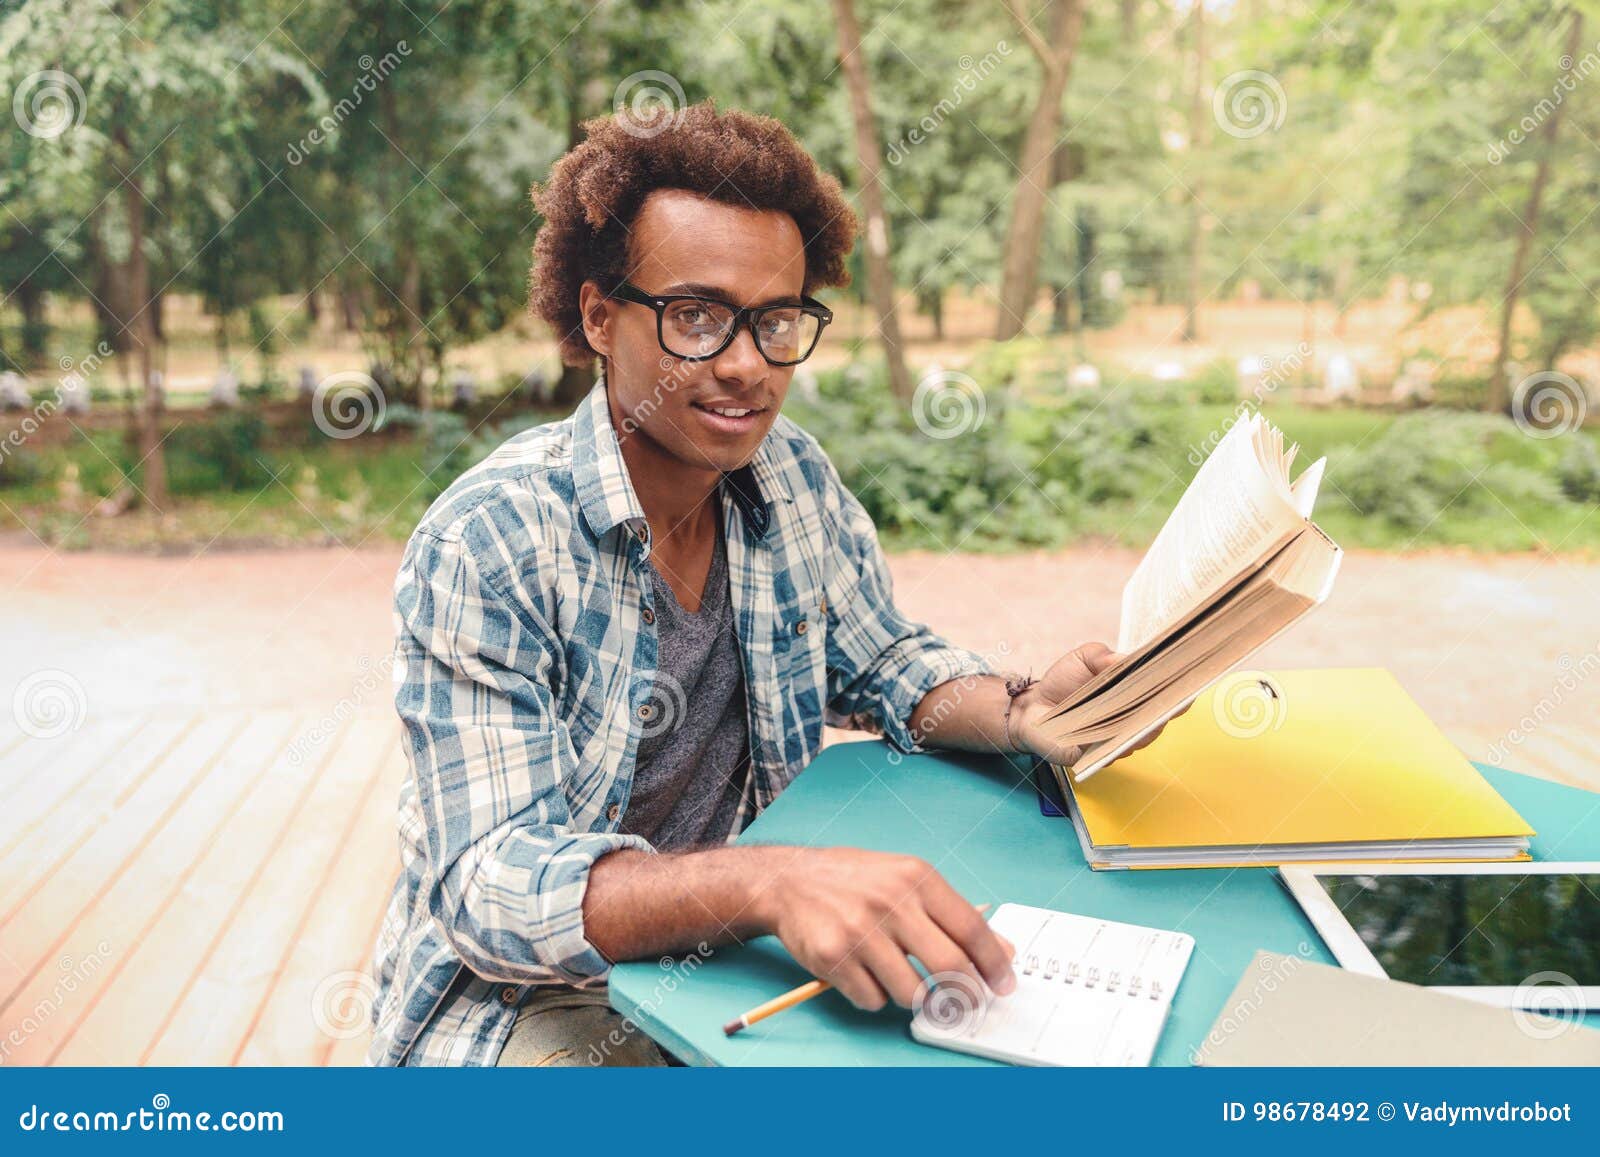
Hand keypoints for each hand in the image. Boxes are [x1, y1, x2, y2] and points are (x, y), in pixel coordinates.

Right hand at [757, 847, 1015, 1010]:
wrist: (789, 880)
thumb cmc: (855, 881)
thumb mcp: (907, 880)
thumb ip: (953, 914)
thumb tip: (1002, 952)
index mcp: (916, 878)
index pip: (971, 928)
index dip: (994, 963)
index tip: (1004, 984)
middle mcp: (890, 902)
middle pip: (950, 966)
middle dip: (964, 993)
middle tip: (964, 1002)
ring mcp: (860, 931)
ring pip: (911, 993)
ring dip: (911, 995)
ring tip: (895, 975)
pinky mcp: (833, 957)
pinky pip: (872, 1000)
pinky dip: (874, 996)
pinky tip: (863, 973)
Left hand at [1006, 642, 1176, 765]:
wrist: (1030, 707)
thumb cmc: (1063, 681)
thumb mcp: (1083, 658)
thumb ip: (1101, 654)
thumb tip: (1122, 659)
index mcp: (1134, 696)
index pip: (1166, 697)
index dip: (1180, 692)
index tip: (1187, 682)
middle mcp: (1131, 722)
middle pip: (1158, 720)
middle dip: (1164, 708)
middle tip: (1166, 696)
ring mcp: (1116, 742)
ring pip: (1140, 738)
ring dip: (1142, 726)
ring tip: (1141, 711)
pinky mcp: (1096, 757)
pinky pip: (1113, 754)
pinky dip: (1116, 743)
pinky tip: (1114, 733)